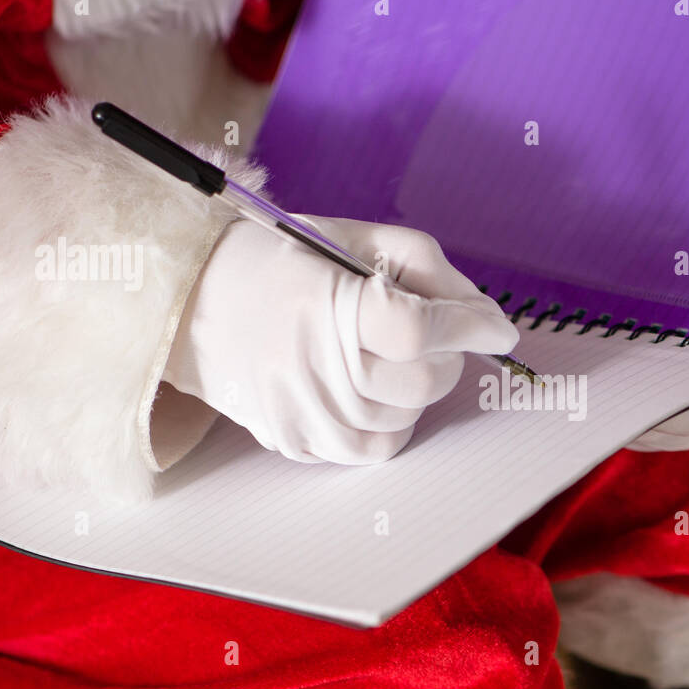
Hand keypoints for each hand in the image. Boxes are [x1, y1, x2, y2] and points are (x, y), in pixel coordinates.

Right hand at [163, 216, 516, 462]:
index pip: (421, 330)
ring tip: (387, 355)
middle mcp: (312, 366)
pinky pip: (373, 449)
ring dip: (417, 389)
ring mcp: (303, 413)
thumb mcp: (359, 239)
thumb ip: (433, 274)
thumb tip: (485, 321)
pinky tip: (370, 388)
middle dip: (447, 357)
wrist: (190, 301)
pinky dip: (389, 422)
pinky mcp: (297, 442)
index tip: (498, 329)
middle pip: (423, 381)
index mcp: (326, 302)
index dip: (470, 328)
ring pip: (407, 419)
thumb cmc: (282, 261)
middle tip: (433, 334)